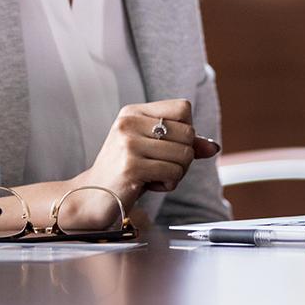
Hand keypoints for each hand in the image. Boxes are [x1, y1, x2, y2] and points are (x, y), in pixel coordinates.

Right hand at [74, 99, 220, 215]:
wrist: (91, 196)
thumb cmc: (125, 171)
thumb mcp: (153, 150)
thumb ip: (183, 144)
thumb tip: (213, 147)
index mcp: (134, 111)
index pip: (183, 108)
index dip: (186, 131)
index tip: (169, 146)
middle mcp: (129, 122)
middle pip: (187, 133)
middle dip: (184, 156)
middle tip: (163, 167)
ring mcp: (128, 143)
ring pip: (184, 155)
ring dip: (176, 173)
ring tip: (153, 176)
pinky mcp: (131, 167)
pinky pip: (173, 173)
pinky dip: (168, 184)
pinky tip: (149, 185)